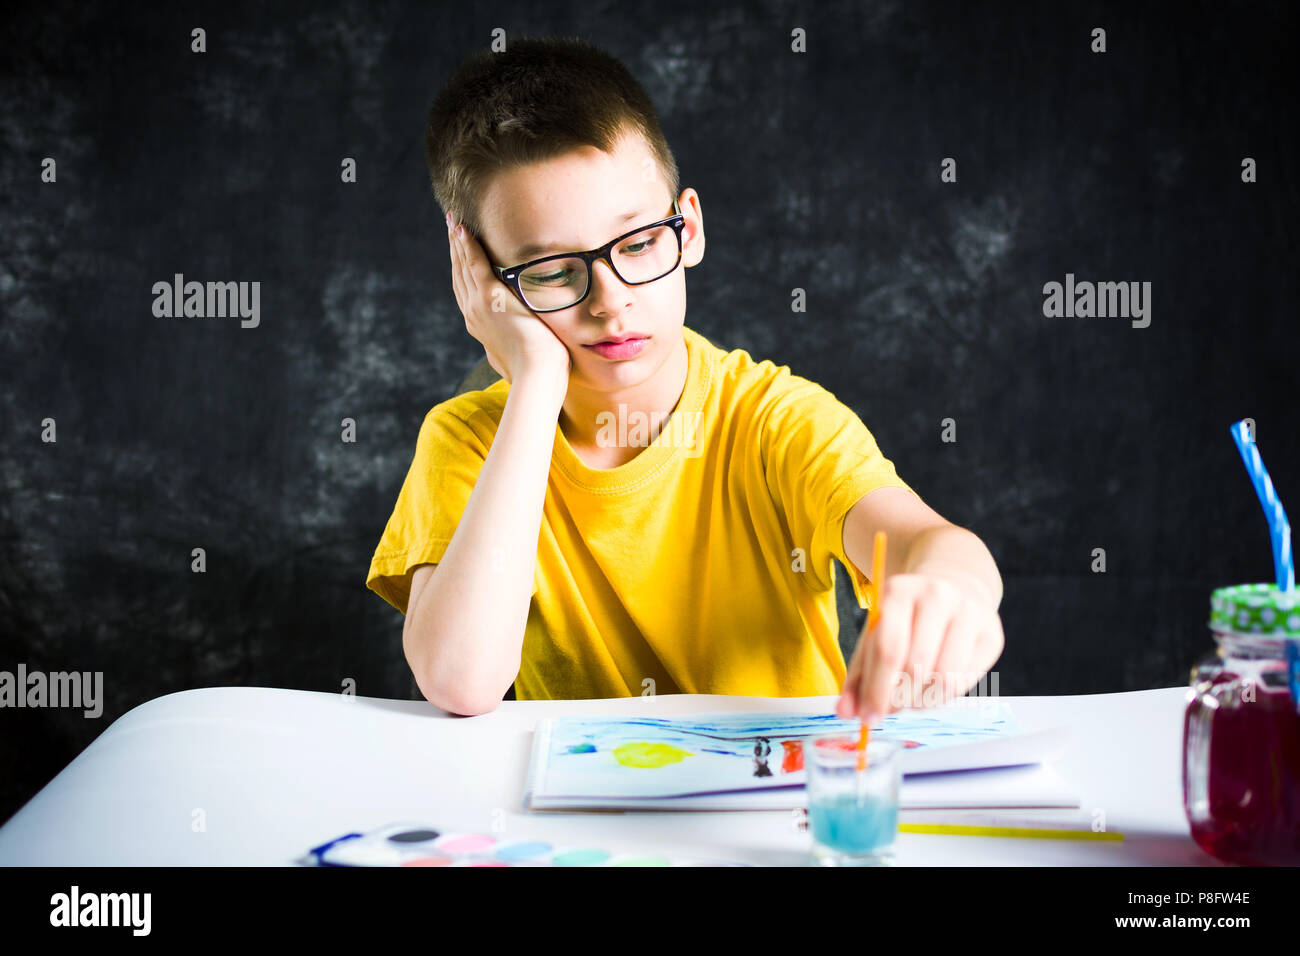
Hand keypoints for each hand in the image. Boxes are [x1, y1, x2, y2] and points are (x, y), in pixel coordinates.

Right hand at [447, 214, 570, 389]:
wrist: (536, 377)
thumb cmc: (536, 371)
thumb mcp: (521, 352)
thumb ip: (517, 340)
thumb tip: (522, 338)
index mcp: (479, 325)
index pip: (467, 289)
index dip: (462, 267)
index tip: (460, 248)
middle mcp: (473, 314)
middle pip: (460, 274)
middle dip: (455, 249)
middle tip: (452, 225)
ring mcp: (479, 306)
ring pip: (464, 267)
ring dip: (457, 242)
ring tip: (454, 221)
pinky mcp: (491, 300)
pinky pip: (475, 266)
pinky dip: (468, 247)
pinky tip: (463, 230)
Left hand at [835, 573, 1004, 721]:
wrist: (953, 586)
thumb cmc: (907, 618)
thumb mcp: (876, 634)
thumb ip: (859, 674)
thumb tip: (845, 712)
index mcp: (899, 591)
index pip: (887, 649)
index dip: (876, 690)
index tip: (868, 717)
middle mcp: (937, 596)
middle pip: (915, 665)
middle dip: (898, 699)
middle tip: (890, 711)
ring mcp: (969, 613)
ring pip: (943, 678)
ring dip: (922, 701)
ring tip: (911, 699)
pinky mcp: (991, 634)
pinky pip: (966, 681)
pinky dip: (944, 697)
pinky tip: (932, 691)